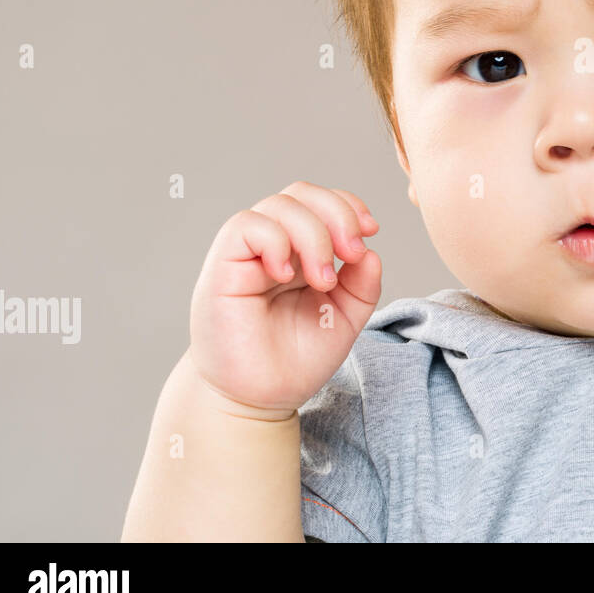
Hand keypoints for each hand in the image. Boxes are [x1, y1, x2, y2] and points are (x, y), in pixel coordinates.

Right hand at [189, 181, 381, 416]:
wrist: (260, 399)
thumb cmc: (297, 359)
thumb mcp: (346, 317)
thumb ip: (362, 283)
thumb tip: (371, 249)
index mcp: (303, 250)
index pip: (323, 202)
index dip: (349, 206)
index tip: (371, 231)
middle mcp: (274, 245)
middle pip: (303, 193)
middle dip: (338, 214)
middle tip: (352, 253)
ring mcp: (247, 254)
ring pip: (280, 205)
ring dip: (313, 234)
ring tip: (322, 279)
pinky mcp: (223, 267)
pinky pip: (246, 226)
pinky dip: (276, 241)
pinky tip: (286, 275)